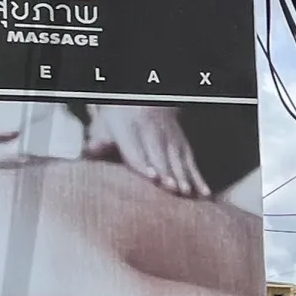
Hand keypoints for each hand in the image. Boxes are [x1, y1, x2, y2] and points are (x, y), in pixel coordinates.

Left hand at [86, 104, 209, 196]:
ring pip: (178, 159)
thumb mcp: (104, 125)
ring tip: (187, 193)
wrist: (142, 102)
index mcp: (130, 128)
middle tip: (173, 189)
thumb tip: (91, 148)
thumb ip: (99, 141)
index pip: (137, 149)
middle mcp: (153, 132)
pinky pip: (192, 163)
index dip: (144, 163)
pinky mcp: (182, 146)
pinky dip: (198, 178)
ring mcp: (170, 139)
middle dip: (167, 172)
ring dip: (184, 176)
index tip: (153, 176)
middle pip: (161, 156)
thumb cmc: (118, 121)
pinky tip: (203, 193)